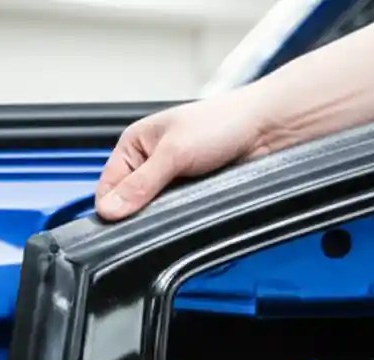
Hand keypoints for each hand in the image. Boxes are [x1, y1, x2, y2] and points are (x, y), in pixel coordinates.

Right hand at [95, 88, 271, 221]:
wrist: (266, 129)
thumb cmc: (222, 122)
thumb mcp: (173, 153)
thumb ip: (140, 184)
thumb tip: (109, 210)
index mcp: (135, 144)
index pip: (106, 186)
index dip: (111, 206)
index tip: (118, 223)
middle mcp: (149, 162)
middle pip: (127, 202)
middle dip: (136, 213)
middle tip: (151, 217)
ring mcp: (170, 180)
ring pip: (151, 211)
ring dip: (160, 216)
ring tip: (174, 212)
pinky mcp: (190, 194)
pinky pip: (174, 214)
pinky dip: (178, 217)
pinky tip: (185, 216)